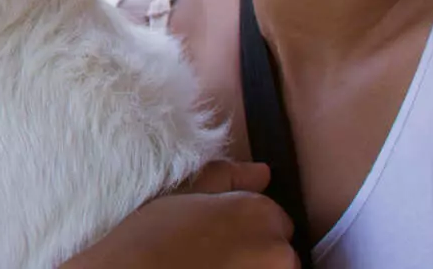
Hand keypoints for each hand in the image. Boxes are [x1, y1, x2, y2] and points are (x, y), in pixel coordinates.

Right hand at [62, 160, 297, 268]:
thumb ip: (228, 178)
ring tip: (211, 267)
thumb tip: (262, 173)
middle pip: (280, 253)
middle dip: (255, 255)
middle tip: (213, 257)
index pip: (276, 221)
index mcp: (259, 212)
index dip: (248, 230)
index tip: (221, 239)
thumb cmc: (152, 237)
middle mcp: (277, 249)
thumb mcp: (184, 193)